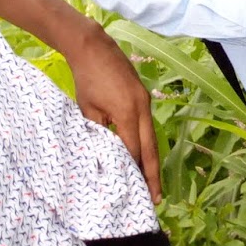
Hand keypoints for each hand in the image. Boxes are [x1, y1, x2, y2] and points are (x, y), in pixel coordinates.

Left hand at [65, 21, 161, 201]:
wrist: (94, 48)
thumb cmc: (87, 79)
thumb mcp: (88, 110)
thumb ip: (99, 132)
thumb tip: (104, 153)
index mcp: (128, 112)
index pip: (133, 149)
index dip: (133, 171)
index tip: (135, 192)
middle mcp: (142, 107)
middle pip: (150, 147)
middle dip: (153, 173)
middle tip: (157, 197)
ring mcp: (145, 100)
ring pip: (150, 136)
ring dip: (151, 159)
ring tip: (152, 181)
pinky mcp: (142, 95)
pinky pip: (146, 124)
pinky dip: (145, 142)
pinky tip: (142, 153)